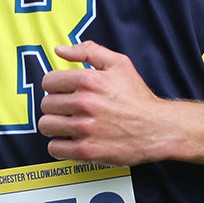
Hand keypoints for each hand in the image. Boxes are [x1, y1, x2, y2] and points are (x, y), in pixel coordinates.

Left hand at [38, 41, 172, 165]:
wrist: (157, 128)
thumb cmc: (138, 98)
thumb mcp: (119, 64)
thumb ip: (89, 51)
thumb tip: (61, 50)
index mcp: (88, 80)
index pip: (48, 82)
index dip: (55, 87)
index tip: (63, 92)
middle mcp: (84, 104)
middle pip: (46, 104)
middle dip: (55, 107)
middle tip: (67, 110)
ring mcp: (84, 129)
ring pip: (46, 126)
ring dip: (54, 126)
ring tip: (66, 125)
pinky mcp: (86, 151)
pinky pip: (54, 148)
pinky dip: (59, 146)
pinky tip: (70, 141)